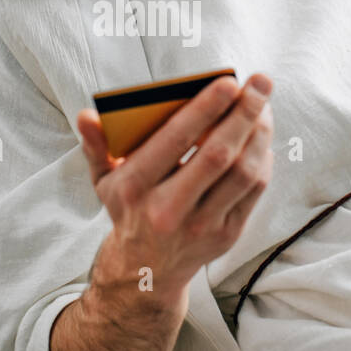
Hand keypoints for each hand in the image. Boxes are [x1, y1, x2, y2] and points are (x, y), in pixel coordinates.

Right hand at [76, 72, 273, 293]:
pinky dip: (262, 161)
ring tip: (264, 106)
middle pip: (218, 155)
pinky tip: (261, 138)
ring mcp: (201, 226)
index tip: (228, 81)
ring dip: (259, 135)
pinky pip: (253, 192)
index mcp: (136, 187)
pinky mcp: (226, 236)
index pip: (176, 141)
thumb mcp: (103, 179)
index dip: (206, 109)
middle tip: (260, 84)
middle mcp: (169, 209)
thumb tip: (86, 116)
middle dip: (244, 114)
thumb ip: (95, 145)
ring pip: (243, 174)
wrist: (145, 269)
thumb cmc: (128, 209)